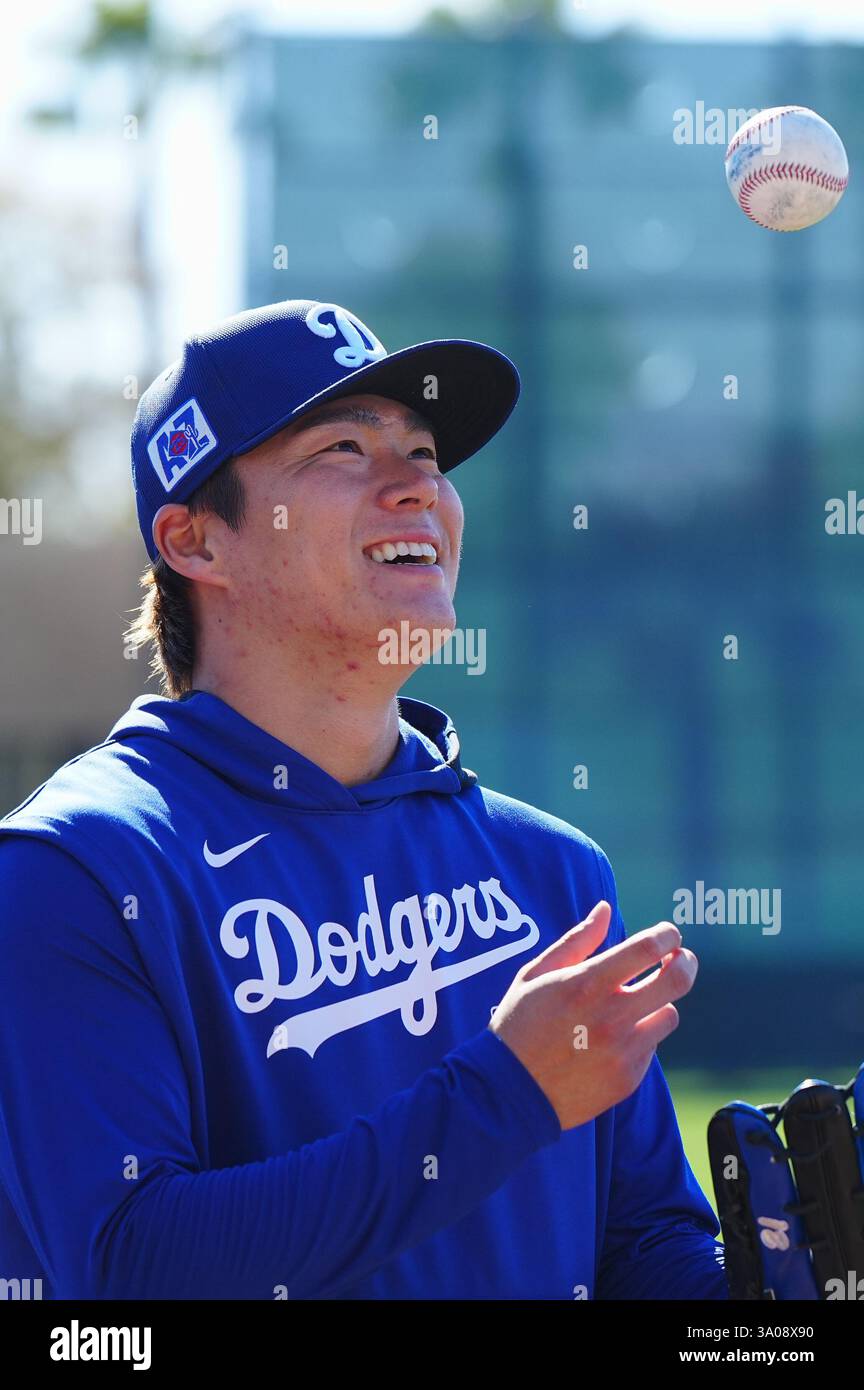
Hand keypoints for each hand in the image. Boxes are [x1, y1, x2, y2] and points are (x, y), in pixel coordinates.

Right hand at [488, 901, 696, 1130]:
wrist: (509, 1093)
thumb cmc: (519, 1025)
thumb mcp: (536, 974)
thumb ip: (577, 940)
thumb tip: (605, 909)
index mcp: (587, 984)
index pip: (648, 948)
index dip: (667, 935)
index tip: (667, 935)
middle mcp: (611, 1017)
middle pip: (677, 980)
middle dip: (685, 961)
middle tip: (679, 958)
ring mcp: (623, 1051)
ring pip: (669, 1014)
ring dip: (658, 1003)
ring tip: (634, 1006)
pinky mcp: (628, 1078)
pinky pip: (651, 1047)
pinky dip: (640, 1037)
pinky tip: (611, 1041)